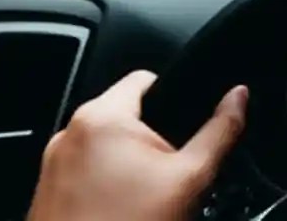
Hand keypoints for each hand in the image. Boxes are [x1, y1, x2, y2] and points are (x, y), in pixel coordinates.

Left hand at [28, 70, 247, 220]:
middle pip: (126, 114)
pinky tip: (120, 210)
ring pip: (106, 145)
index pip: (145, 79)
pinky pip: (84, 170)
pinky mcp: (48, 189)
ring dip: (128, 163)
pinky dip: (105, 183)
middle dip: (152, 140)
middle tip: (166, 176)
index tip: (185, 129)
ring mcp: (54, 162)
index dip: (175, 97)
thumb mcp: (189, 179)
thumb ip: (220, 132)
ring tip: (142, 199)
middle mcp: (69, 133)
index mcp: (102, 118)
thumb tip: (238, 97)